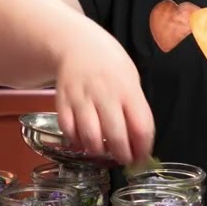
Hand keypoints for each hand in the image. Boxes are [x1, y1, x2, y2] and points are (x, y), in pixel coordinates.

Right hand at [52, 23, 154, 165]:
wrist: (79, 45)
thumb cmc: (111, 66)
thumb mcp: (131, 80)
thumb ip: (136, 108)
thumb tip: (141, 142)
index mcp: (127, 89)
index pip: (141, 126)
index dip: (143, 148)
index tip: (142, 158)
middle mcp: (105, 94)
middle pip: (115, 135)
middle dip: (122, 155)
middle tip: (124, 160)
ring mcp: (82, 98)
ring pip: (90, 136)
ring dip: (98, 151)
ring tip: (103, 152)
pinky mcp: (63, 101)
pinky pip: (68, 130)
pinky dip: (76, 141)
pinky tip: (83, 142)